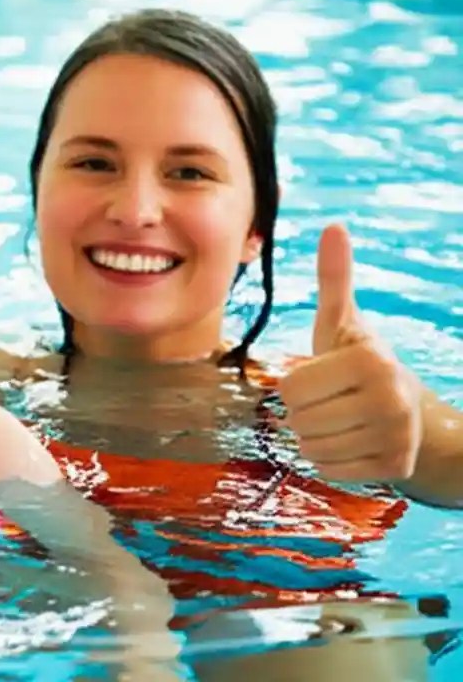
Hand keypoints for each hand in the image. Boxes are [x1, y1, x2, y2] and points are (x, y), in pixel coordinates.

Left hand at [277, 223, 423, 481]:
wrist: (409, 408)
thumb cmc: (358, 362)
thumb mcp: (341, 323)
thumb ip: (333, 279)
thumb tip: (333, 227)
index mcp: (370, 359)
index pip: (289, 387)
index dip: (294, 385)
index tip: (320, 378)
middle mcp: (390, 398)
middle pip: (298, 419)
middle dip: (302, 413)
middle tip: (328, 401)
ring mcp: (397, 436)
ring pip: (311, 448)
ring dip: (313, 437)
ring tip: (338, 420)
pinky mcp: (396, 467)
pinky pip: (330, 470)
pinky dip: (331, 461)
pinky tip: (350, 442)